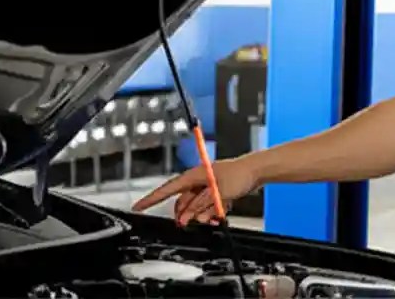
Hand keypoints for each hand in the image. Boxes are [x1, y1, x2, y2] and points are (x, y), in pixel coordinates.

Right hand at [132, 157, 260, 225]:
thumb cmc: (239, 174)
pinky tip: (221, 213)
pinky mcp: (216, 192)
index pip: (167, 189)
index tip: (137, 207)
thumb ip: (200, 204)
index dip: (151, 199)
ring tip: (215, 216)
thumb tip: (187, 215)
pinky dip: (212, 212)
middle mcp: (198, 181)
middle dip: (186, 214)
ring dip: (202, 215)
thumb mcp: (217, 192)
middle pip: (182, 202)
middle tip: (191, 223)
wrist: (257, 171)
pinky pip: (208, 206)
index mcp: (193, 176)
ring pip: (196, 207)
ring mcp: (207, 187)